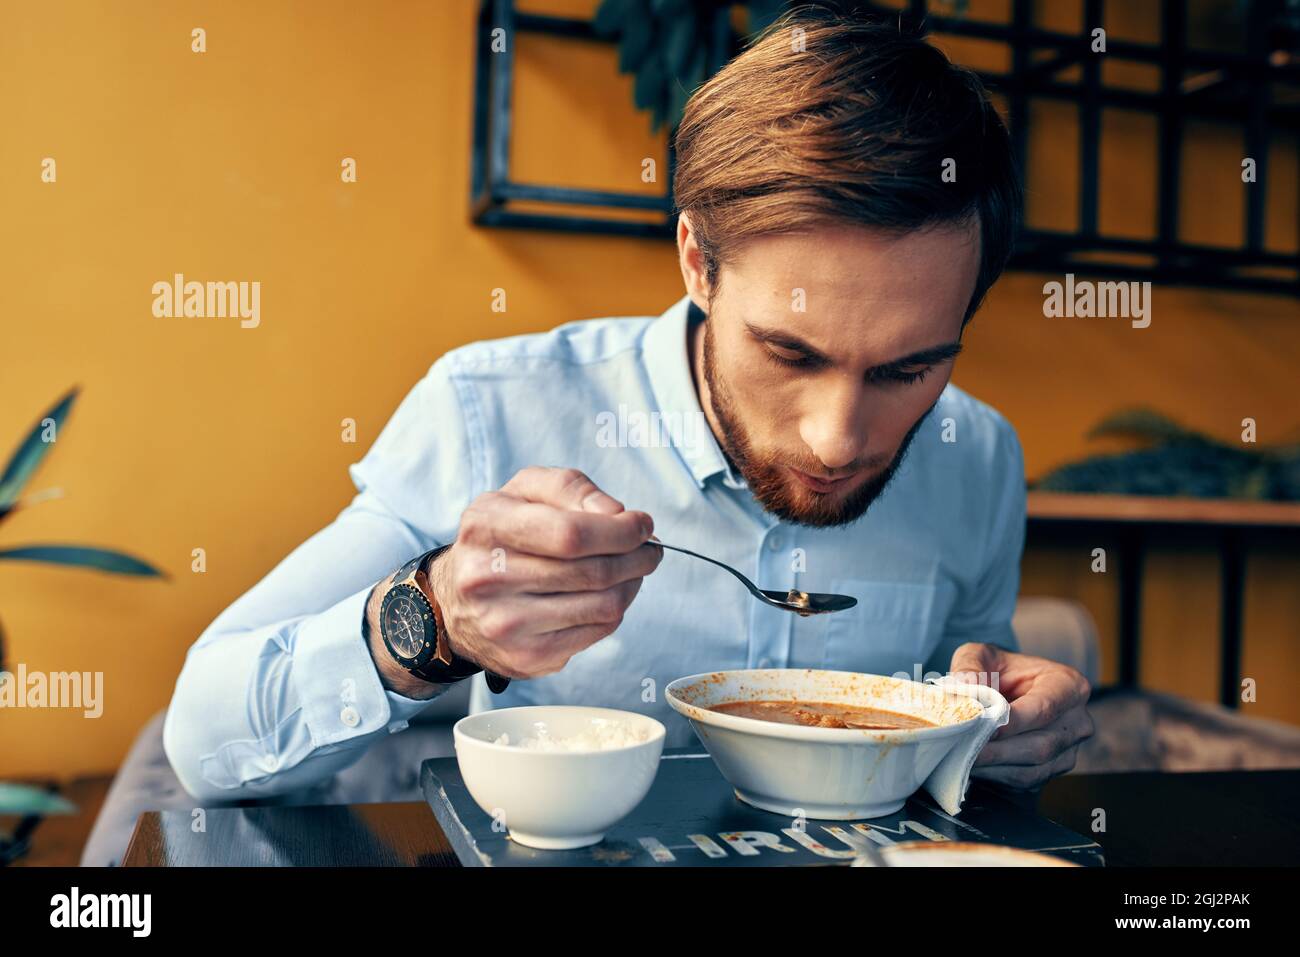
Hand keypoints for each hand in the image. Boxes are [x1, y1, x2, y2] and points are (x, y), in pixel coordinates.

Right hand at [428, 466, 661, 678]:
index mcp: (486, 526)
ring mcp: (505, 624)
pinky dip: (616, 610)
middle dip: (637, 556)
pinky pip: (597, 632)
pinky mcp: (526, 657)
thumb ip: (571, 488)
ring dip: (632, 583)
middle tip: (650, 549)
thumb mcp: (523, 492)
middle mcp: (487, 578)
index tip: (643, 524)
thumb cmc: (500, 537)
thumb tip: (617, 514)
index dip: (620, 531)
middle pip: (593, 572)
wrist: (454, 600)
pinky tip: (610, 593)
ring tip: (634, 568)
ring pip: (604, 605)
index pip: (572, 534)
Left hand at [948, 642, 1093, 789]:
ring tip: (963, 757)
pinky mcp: (1053, 770)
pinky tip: (975, 766)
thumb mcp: (979, 656)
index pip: (1044, 708)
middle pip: (1041, 745)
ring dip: (995, 767)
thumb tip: (963, 686)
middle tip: (963, 748)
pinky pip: (1026, 781)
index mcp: (1068, 685)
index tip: (984, 728)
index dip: (1013, 722)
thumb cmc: (996, 670)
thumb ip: (969, 667)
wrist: (1003, 692)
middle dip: (999, 750)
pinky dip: (997, 776)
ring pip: (1033, 769)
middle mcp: (1077, 720)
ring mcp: (1069, 749)